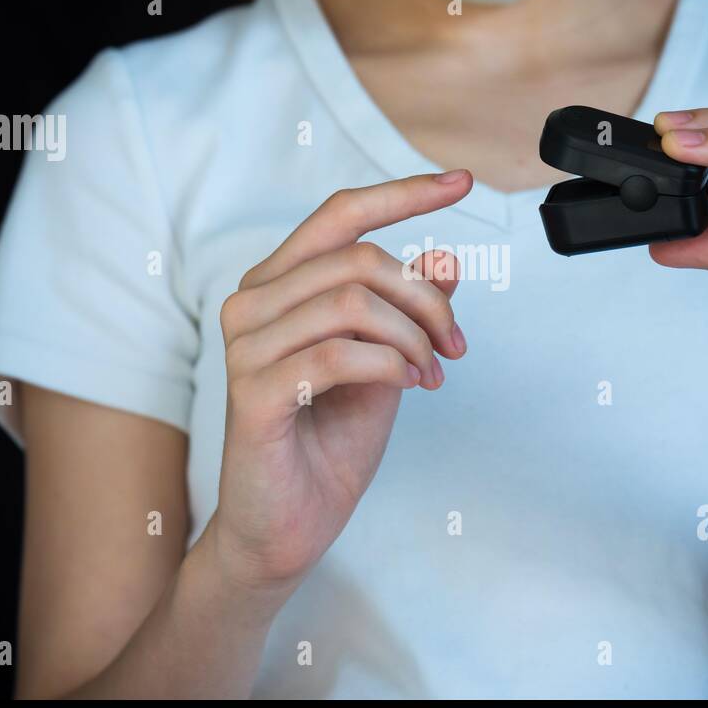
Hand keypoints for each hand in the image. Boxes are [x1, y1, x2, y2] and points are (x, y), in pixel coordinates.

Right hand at [207, 171, 471, 596]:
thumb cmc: (330, 440)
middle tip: (455, 346)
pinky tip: (407, 385)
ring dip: (412, 337)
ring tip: (431, 373)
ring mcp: (246, 346)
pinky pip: (337, 353)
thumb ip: (408, 310)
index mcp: (281, 284)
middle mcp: (254, 303)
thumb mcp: (388, 360)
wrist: (289, 525)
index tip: (462, 182)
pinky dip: (388, 365)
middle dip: (426, 300)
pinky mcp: (253, 391)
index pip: (341, 215)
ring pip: (351, 302)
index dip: (403, 193)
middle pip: (359, 260)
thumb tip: (445, 258)